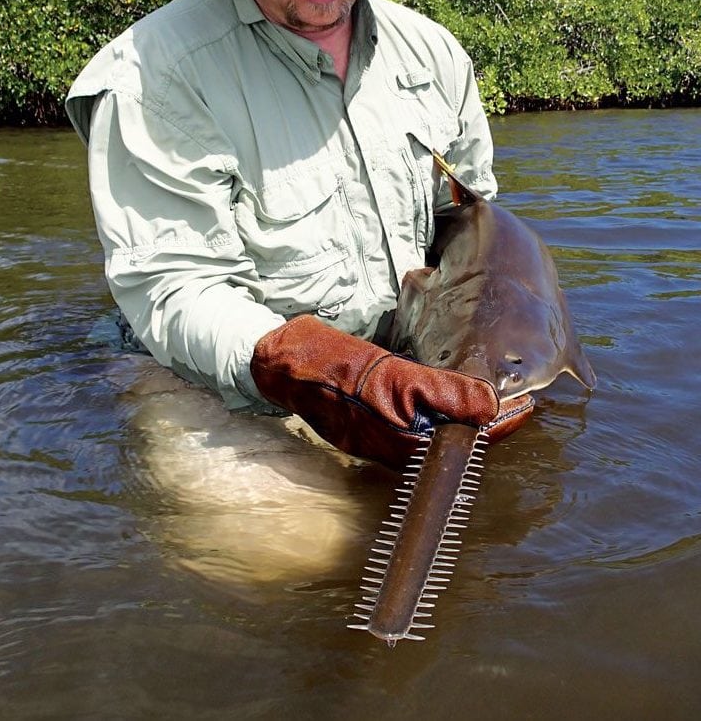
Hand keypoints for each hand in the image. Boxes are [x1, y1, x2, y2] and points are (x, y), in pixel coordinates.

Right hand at [250, 315, 532, 469]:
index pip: (472, 440)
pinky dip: (443, 407)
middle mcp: (402, 450)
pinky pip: (421, 422)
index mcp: (410, 444)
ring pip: (442, 431)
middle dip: (489, 418)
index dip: (504, 420)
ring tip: (492, 389)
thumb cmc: (337, 370)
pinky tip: (450, 388)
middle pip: (459, 439)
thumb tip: (491, 405)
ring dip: (467, 412)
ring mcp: (388, 440)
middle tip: (516, 391)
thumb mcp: (396, 376)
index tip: (528, 401)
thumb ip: (445, 393)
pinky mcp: (377, 426)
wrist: (288, 366)